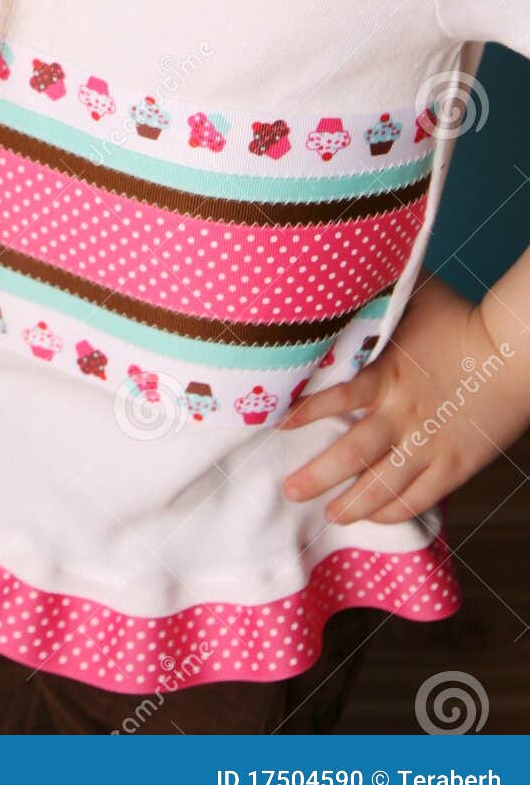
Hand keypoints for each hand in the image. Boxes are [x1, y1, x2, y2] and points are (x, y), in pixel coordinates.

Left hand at [278, 271, 528, 523]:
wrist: (517, 353)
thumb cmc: (463, 319)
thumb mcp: (414, 297)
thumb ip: (379, 292)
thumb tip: (346, 266)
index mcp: (389, 376)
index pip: (338, 398)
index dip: (307, 412)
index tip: (279, 424)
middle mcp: (404, 415)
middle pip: (353, 454)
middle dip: (317, 476)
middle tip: (291, 490)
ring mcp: (430, 445)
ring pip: (383, 486)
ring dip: (352, 504)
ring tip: (329, 515)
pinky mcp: (455, 465)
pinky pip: (419, 498)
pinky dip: (394, 510)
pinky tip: (374, 517)